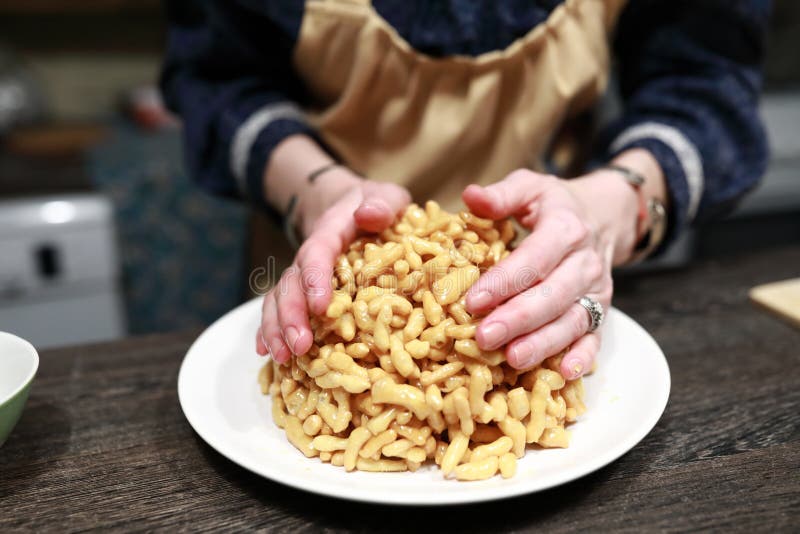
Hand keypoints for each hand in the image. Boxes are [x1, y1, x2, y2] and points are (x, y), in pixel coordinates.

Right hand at [256, 171, 410, 362]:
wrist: (352, 205)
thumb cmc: (376, 205)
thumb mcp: (386, 196)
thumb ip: (382, 203)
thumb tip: (369, 215)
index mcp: (331, 232)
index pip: (317, 252)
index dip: (315, 278)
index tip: (320, 306)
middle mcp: (309, 255)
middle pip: (291, 284)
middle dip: (291, 315)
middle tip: (300, 346)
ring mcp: (302, 275)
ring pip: (279, 300)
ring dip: (278, 329)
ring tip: (283, 359)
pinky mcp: (302, 291)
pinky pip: (279, 310)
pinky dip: (269, 330)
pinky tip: (266, 353)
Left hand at [462, 168, 639, 378]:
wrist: (606, 215)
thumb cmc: (555, 205)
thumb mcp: (530, 188)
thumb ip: (501, 194)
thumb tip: (470, 195)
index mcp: (565, 228)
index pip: (534, 259)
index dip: (505, 281)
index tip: (473, 300)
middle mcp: (585, 262)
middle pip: (552, 295)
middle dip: (518, 319)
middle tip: (484, 337)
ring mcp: (596, 291)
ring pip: (572, 321)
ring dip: (543, 343)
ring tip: (512, 359)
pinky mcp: (602, 312)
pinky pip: (595, 338)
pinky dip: (583, 358)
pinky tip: (564, 373)